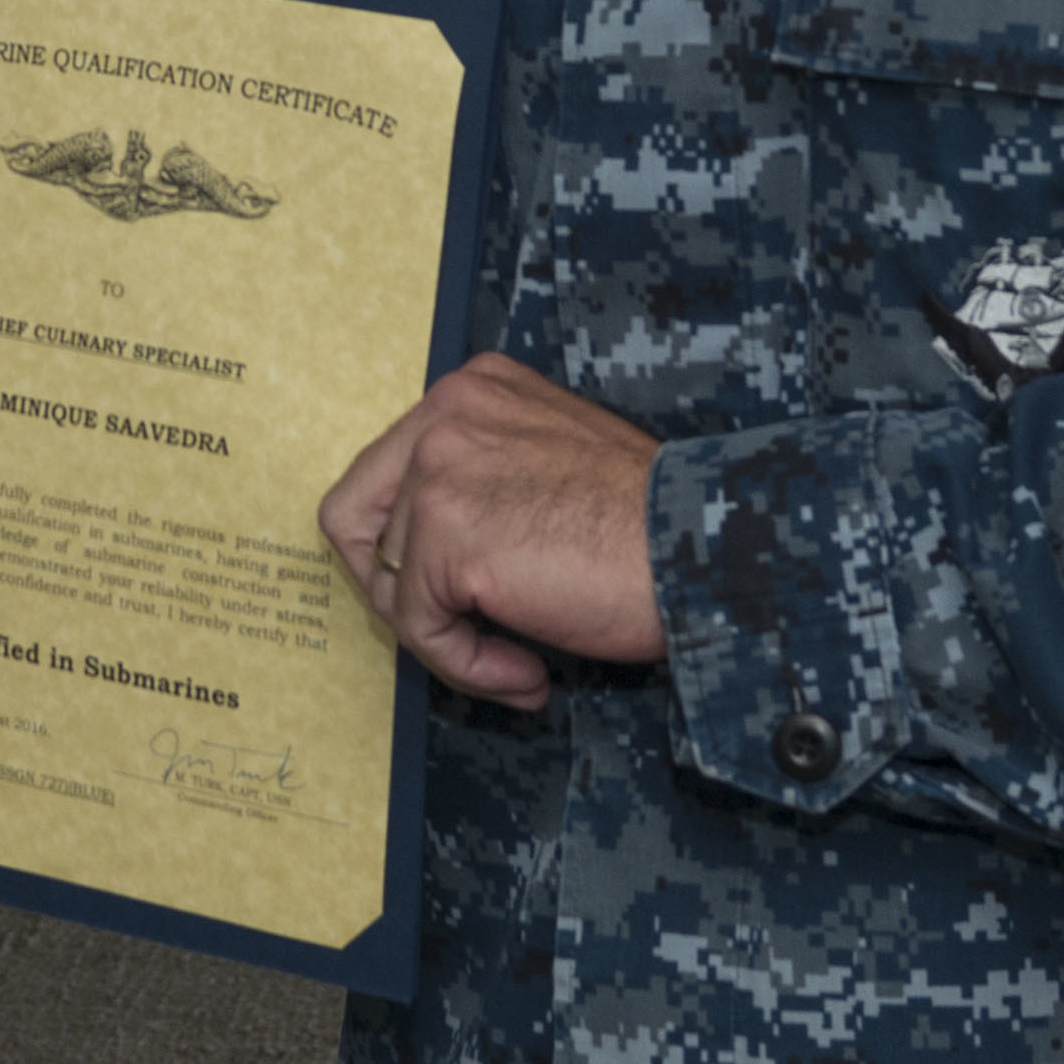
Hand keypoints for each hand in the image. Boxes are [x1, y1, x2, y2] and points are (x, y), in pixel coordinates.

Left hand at [321, 353, 664, 713]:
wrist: (708, 550)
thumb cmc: (653, 526)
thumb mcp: (553, 467)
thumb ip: (488, 483)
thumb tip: (428, 557)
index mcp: (474, 390)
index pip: (386, 474)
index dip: (406, 549)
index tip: (461, 594)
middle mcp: (446, 414)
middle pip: (354, 520)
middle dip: (399, 593)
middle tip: (462, 634)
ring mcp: (440, 470)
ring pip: (390, 585)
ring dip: (450, 640)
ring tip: (519, 662)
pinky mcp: (447, 535)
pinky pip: (421, 628)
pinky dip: (468, 667)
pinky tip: (530, 673)